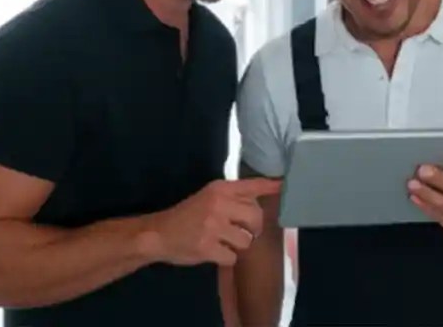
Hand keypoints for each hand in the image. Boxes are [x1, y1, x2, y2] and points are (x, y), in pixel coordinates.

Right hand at [141, 178, 280, 266]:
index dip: (270, 187)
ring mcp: (213, 226)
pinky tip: (214, 252)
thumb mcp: (209, 197)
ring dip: (239, 245)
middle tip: (245, 232)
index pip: (251, 186)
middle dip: (254, 228)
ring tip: (224, 241)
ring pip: (246, 240)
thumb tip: (261, 201)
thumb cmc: (187, 215)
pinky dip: (226, 258)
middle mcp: (218, 204)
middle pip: (256, 217)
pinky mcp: (207, 247)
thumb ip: (232, 197)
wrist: (159, 233)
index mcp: (219, 189)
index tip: (283, 185)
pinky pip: (232, 257)